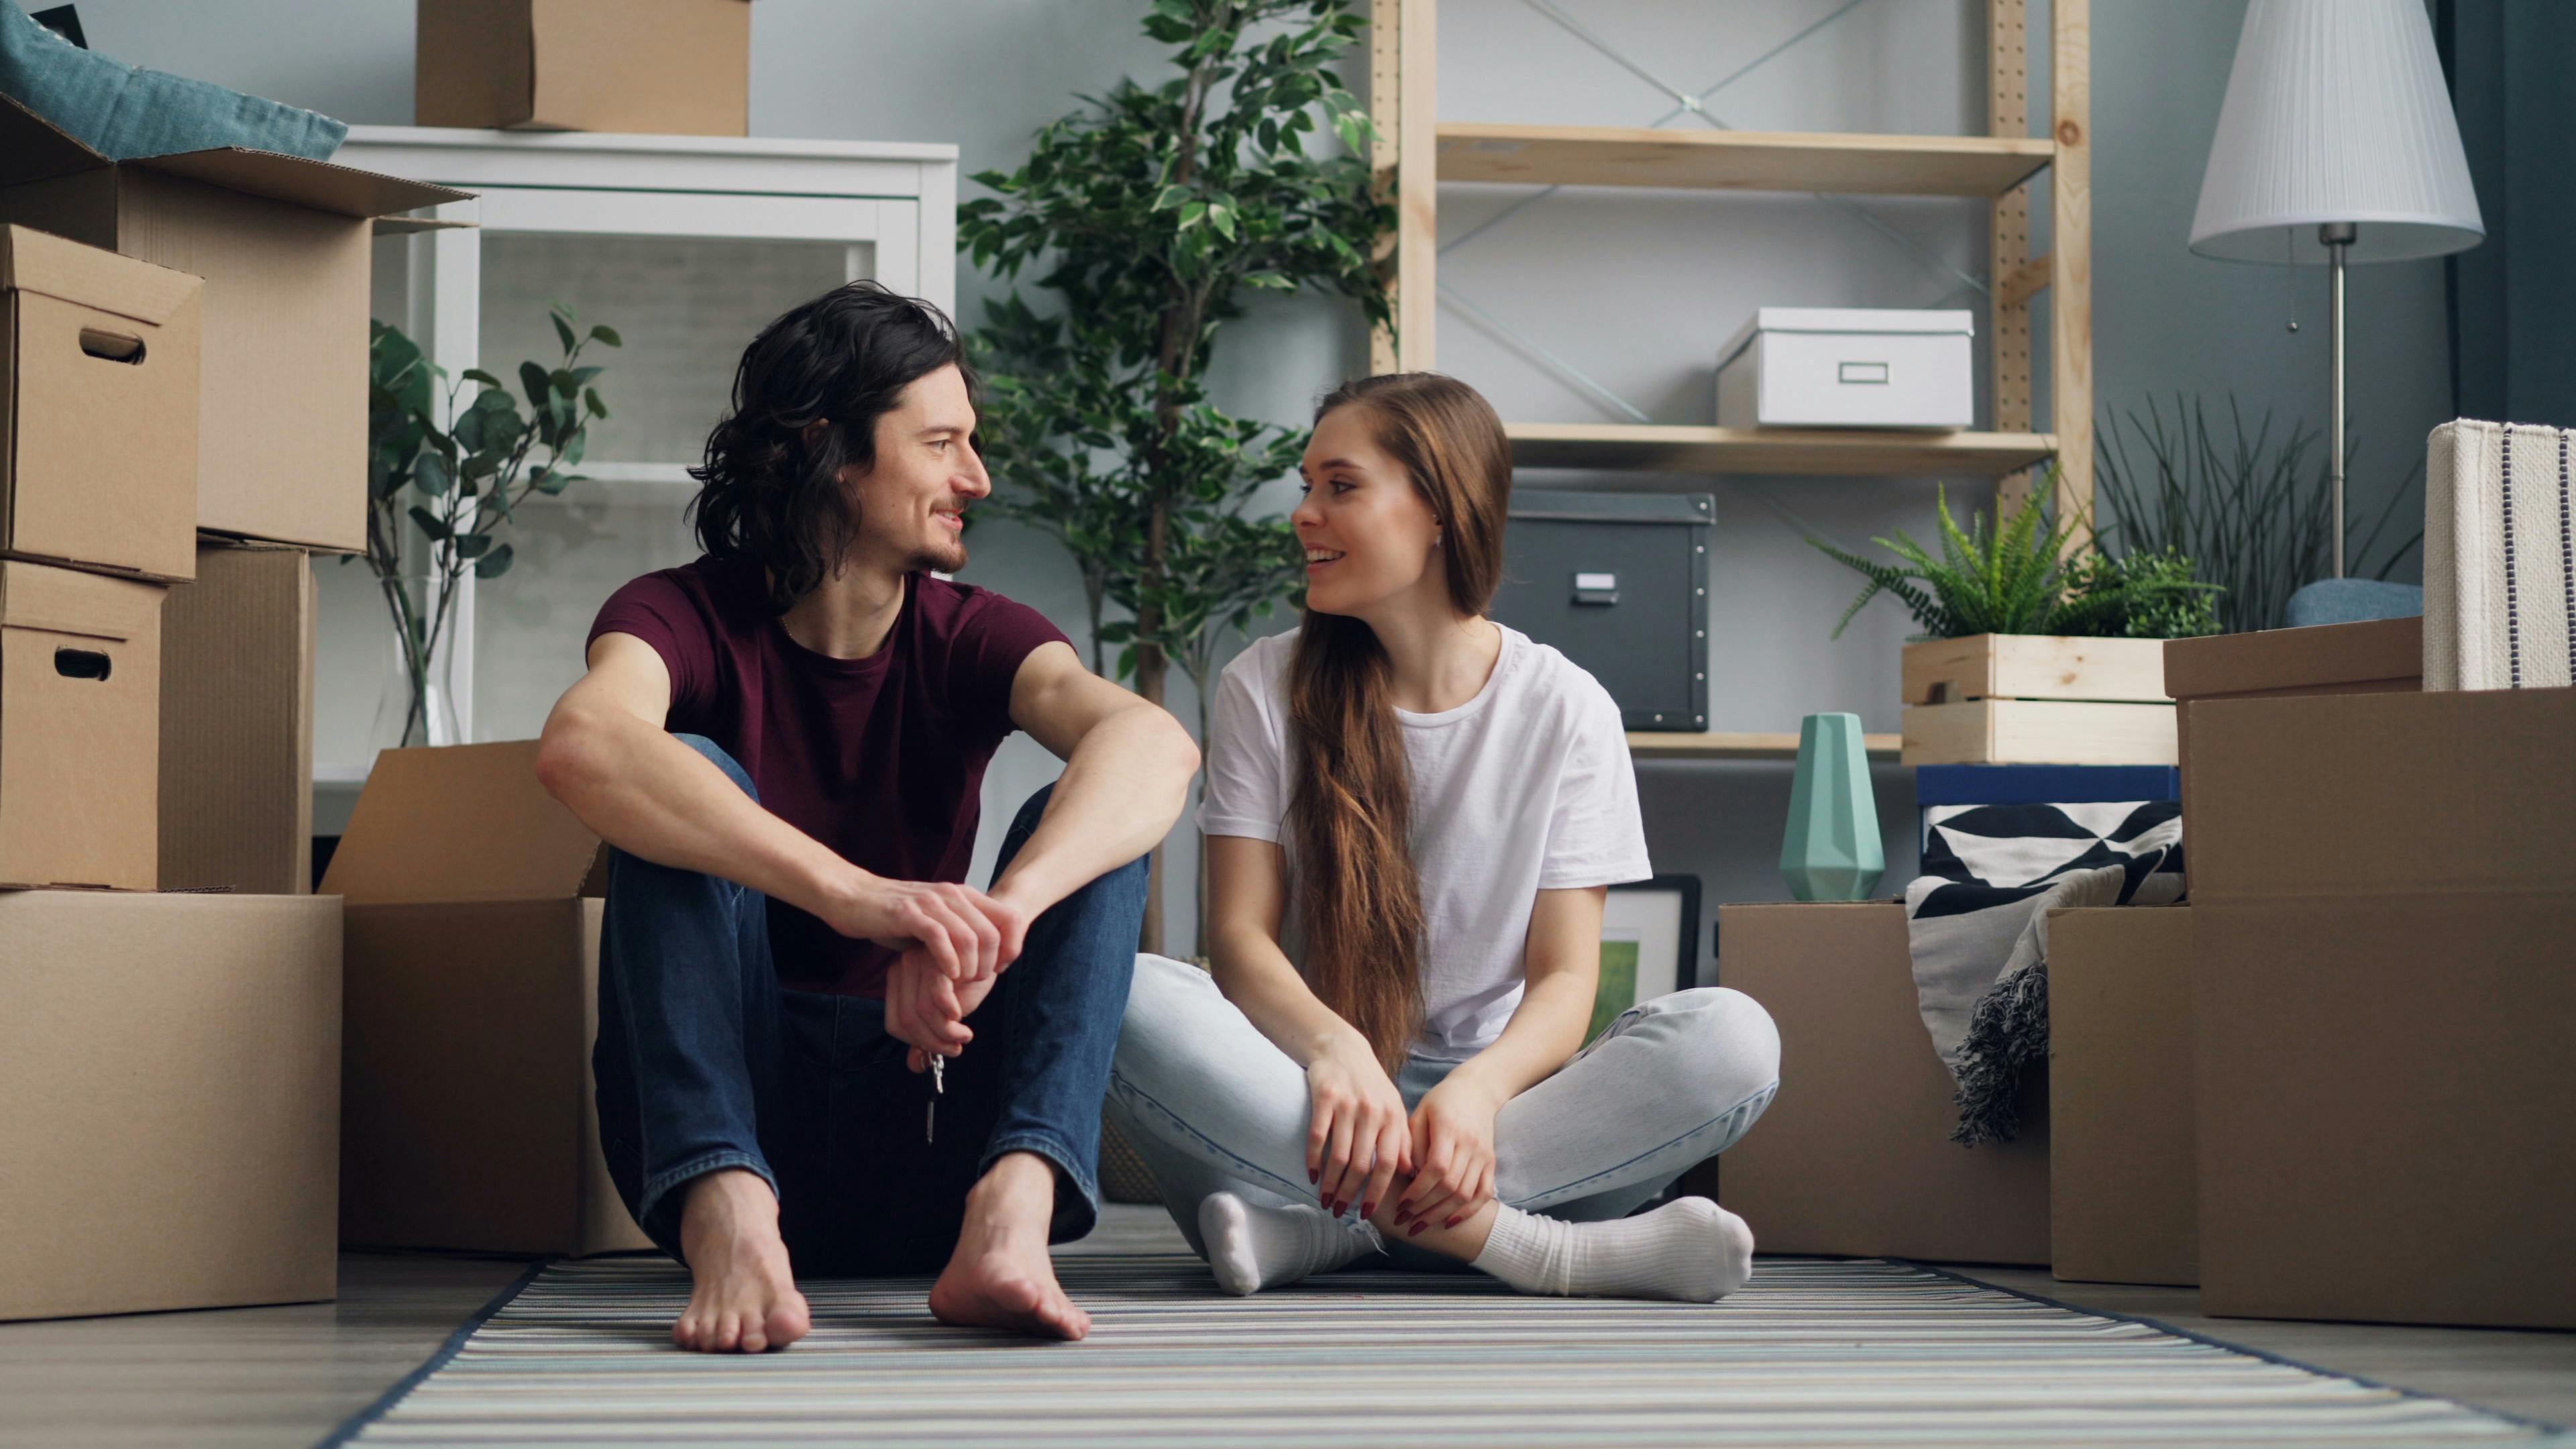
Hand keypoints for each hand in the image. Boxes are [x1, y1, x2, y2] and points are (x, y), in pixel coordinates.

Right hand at [825, 874, 1028, 982]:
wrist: (852, 897)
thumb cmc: (893, 916)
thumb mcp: (935, 922)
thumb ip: (959, 934)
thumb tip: (985, 960)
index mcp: (963, 895)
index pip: (1009, 918)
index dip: (1011, 948)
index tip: (996, 970)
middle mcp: (952, 895)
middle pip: (992, 934)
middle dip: (988, 966)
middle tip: (974, 984)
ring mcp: (931, 903)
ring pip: (969, 938)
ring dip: (968, 968)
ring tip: (959, 984)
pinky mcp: (909, 914)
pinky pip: (940, 938)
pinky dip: (948, 962)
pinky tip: (946, 977)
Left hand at [886, 954, 998, 1070]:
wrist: (990, 952)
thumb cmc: (968, 982)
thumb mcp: (946, 1013)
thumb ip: (929, 1034)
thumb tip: (915, 1066)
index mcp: (898, 980)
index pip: (895, 1025)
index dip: (918, 1042)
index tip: (940, 1048)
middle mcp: (903, 968)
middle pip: (907, 1022)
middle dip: (933, 1043)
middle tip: (955, 1049)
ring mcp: (918, 961)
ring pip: (922, 1013)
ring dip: (945, 1034)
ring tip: (964, 1037)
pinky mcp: (937, 959)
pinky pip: (937, 999)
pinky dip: (950, 1016)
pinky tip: (962, 1018)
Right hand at [1305, 1033, 1411, 1221]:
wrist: (1342, 1048)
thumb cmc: (1370, 1084)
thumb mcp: (1393, 1108)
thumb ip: (1401, 1139)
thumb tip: (1410, 1174)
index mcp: (1392, 1118)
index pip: (1388, 1164)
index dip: (1377, 1192)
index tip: (1366, 1213)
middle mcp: (1372, 1112)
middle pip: (1360, 1165)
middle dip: (1349, 1194)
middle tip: (1339, 1212)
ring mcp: (1348, 1105)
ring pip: (1338, 1156)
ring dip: (1330, 1184)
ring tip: (1324, 1200)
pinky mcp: (1324, 1097)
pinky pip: (1317, 1137)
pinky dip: (1312, 1160)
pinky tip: (1311, 1176)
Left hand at [1394, 1073, 1501, 1234]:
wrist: (1478, 1090)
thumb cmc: (1441, 1101)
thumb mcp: (1420, 1113)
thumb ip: (1413, 1143)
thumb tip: (1408, 1176)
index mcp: (1449, 1129)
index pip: (1437, 1167)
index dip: (1418, 1190)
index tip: (1401, 1203)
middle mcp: (1470, 1144)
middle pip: (1450, 1186)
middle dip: (1425, 1208)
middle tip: (1404, 1220)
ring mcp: (1483, 1155)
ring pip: (1466, 1194)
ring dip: (1441, 1214)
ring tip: (1420, 1225)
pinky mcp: (1491, 1163)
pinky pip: (1483, 1194)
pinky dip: (1468, 1211)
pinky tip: (1449, 1222)